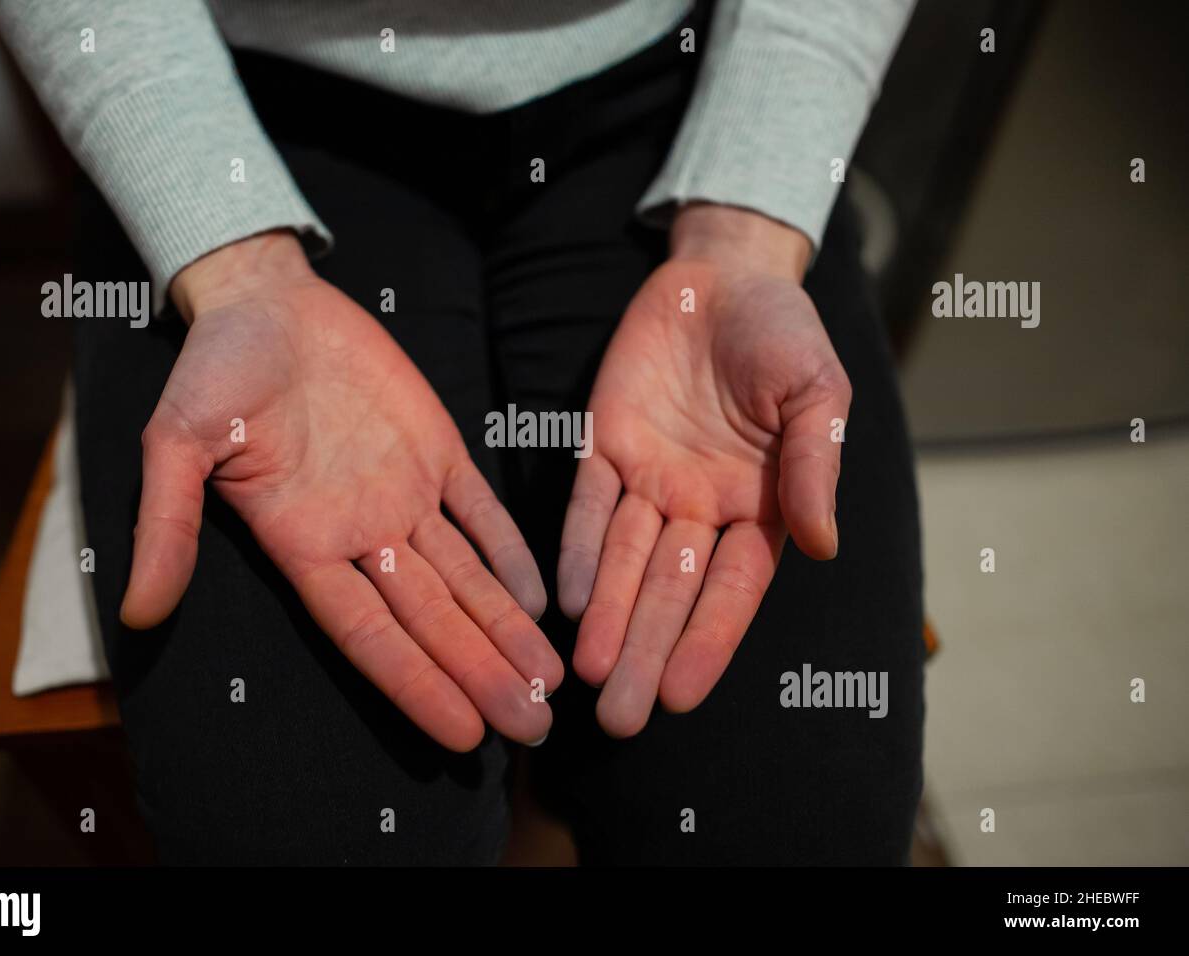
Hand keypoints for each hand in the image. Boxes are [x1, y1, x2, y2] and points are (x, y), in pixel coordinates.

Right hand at [122, 231, 561, 749]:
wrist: (266, 299)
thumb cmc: (213, 370)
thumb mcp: (177, 443)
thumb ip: (167, 525)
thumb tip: (139, 616)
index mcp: (305, 543)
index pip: (370, 635)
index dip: (417, 683)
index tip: (463, 734)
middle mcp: (362, 533)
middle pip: (431, 620)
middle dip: (481, 674)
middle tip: (533, 729)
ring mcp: (403, 493)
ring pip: (465, 577)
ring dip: (506, 627)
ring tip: (550, 683)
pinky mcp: (436, 449)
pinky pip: (479, 510)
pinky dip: (510, 550)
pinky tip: (539, 597)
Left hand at [556, 205, 848, 736]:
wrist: (723, 274)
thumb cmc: (784, 336)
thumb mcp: (818, 396)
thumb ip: (814, 468)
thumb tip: (826, 545)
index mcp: (760, 507)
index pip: (731, 589)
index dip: (706, 640)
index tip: (679, 694)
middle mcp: (700, 506)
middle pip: (670, 592)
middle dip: (645, 652)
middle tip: (616, 720)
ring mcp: (650, 478)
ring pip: (625, 561)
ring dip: (608, 616)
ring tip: (584, 673)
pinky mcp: (604, 444)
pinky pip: (589, 504)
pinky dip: (579, 548)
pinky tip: (567, 597)